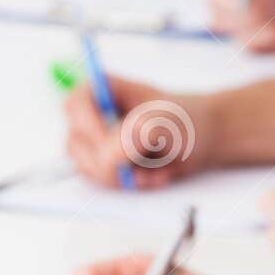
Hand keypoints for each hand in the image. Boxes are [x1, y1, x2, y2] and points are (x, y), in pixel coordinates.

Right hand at [64, 77, 210, 190]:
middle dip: (109, 161)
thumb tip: (109, 158)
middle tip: (141, 166)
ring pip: (90, 168)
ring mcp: (94, 144)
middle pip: (76, 144)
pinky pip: (109, 184)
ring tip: (159, 168)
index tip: (112, 147)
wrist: (199, 140)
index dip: (90, 128)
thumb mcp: (165, 122)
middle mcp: (90, 116)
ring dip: (127, 175)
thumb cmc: (182, 120)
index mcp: (100, 89)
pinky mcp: (104, 167)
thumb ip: (136, 136)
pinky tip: (156, 175)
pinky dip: (136, 184)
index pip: (76, 106)